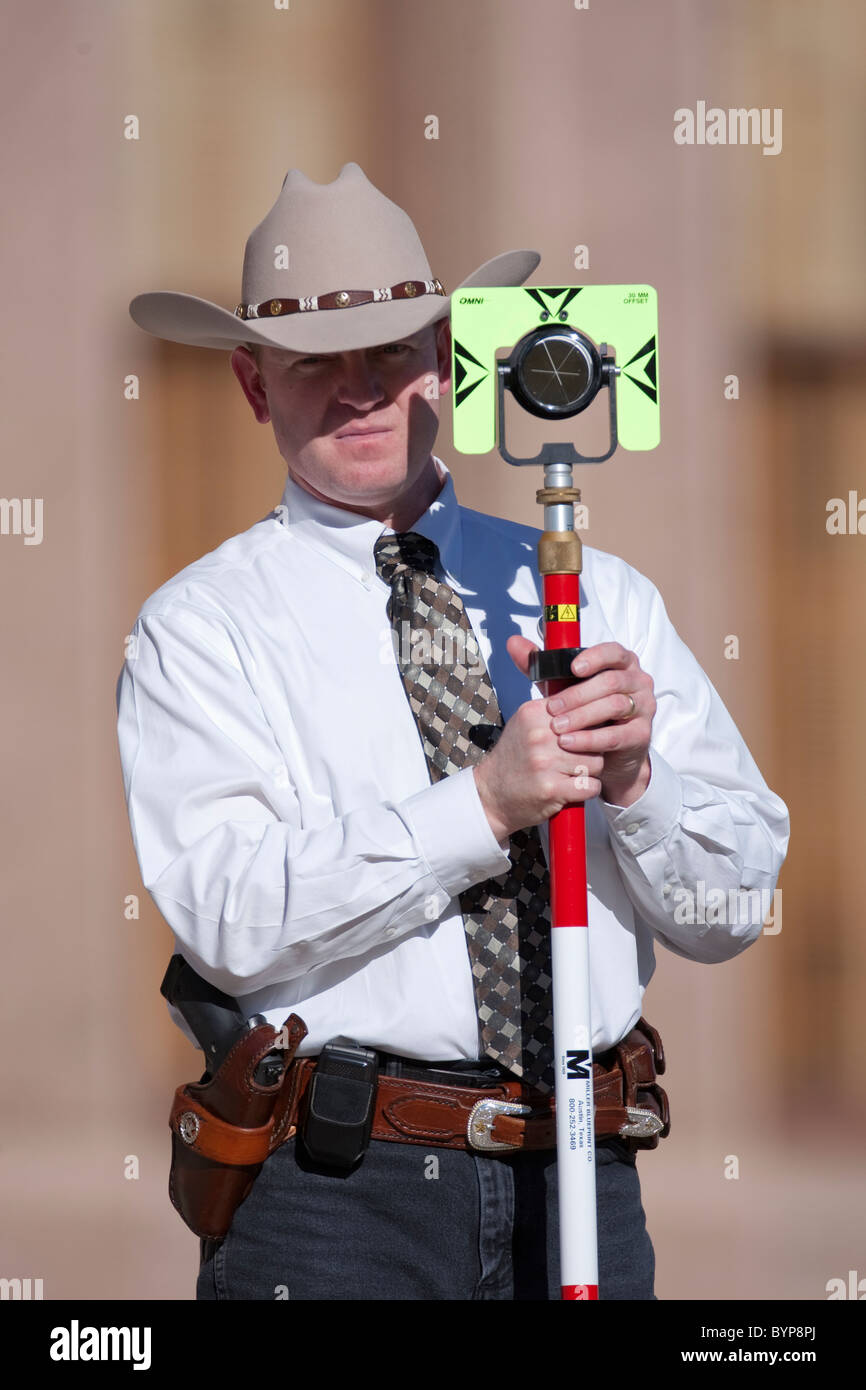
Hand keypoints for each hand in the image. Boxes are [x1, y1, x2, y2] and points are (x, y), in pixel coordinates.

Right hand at [471, 638, 606, 841]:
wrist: (492, 795)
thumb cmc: (515, 758)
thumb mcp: (526, 722)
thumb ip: (554, 706)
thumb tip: (589, 687)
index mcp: (534, 713)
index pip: (582, 707)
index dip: (591, 720)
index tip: (590, 729)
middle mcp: (539, 735)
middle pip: (593, 735)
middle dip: (591, 747)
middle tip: (579, 755)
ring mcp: (545, 762)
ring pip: (596, 761)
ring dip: (590, 770)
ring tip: (572, 773)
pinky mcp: (551, 789)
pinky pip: (591, 785)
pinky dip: (587, 789)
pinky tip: (574, 788)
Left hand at [538, 639, 654, 807]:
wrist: (608, 752)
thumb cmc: (588, 711)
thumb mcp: (562, 687)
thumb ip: (540, 666)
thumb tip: (513, 642)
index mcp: (622, 663)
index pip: (614, 652)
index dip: (595, 657)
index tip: (573, 668)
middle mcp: (638, 681)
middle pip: (611, 681)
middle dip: (578, 695)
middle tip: (553, 708)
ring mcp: (645, 707)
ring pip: (615, 706)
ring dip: (583, 717)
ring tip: (558, 728)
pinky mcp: (642, 734)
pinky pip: (618, 734)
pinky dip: (591, 739)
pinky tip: (570, 742)